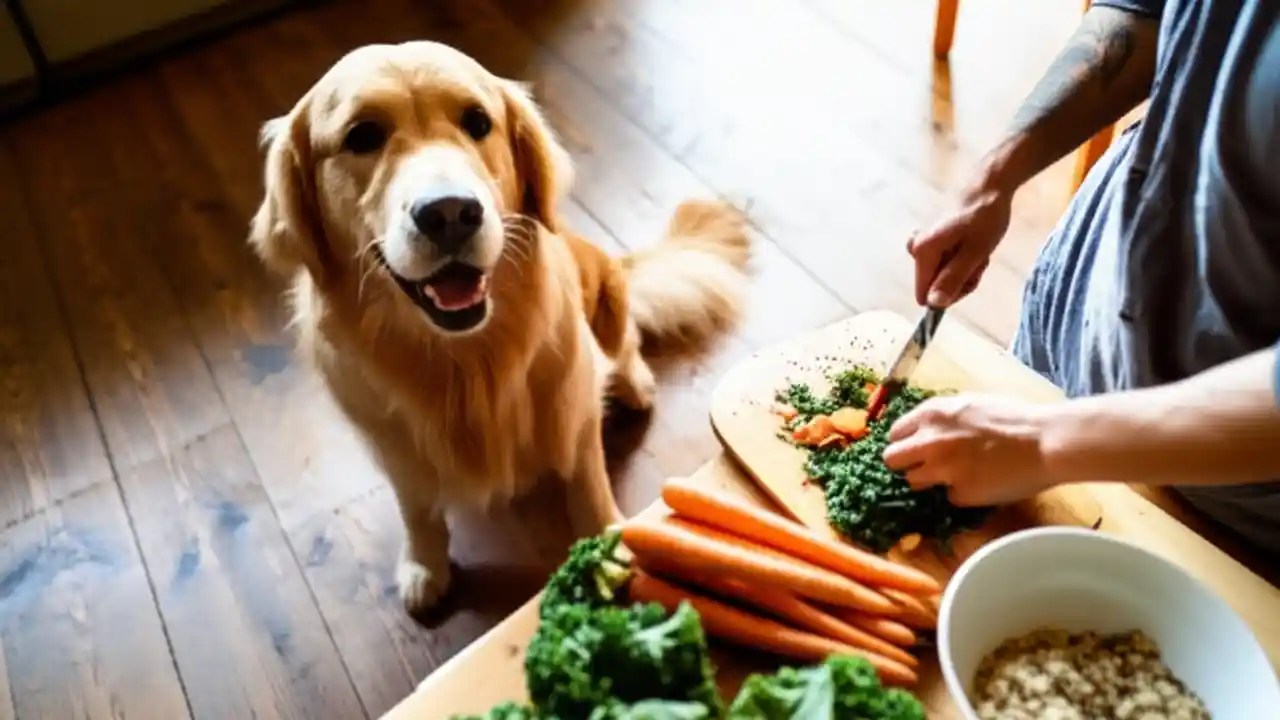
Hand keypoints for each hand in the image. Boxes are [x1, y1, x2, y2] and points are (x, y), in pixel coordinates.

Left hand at [882, 394, 1054, 505]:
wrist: (1045, 441)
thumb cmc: (1015, 417)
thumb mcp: (970, 403)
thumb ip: (943, 416)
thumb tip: (927, 427)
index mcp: (932, 414)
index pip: (895, 433)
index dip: (905, 441)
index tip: (914, 447)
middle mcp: (929, 441)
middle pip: (892, 459)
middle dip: (905, 463)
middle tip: (923, 466)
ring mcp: (942, 470)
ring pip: (913, 482)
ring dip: (928, 481)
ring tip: (956, 475)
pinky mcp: (959, 493)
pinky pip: (949, 496)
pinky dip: (961, 493)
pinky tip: (982, 483)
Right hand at [909, 185, 1011, 306]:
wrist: (987, 190)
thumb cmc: (984, 218)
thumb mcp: (975, 253)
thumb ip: (952, 279)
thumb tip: (933, 304)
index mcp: (923, 252)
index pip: (927, 297)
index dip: (951, 294)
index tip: (970, 275)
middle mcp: (915, 251)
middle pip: (935, 289)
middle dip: (961, 280)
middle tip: (978, 261)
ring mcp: (921, 248)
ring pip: (942, 279)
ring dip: (965, 271)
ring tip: (978, 252)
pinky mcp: (929, 246)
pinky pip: (944, 267)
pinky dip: (963, 263)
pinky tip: (971, 247)